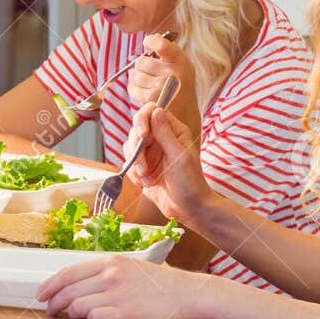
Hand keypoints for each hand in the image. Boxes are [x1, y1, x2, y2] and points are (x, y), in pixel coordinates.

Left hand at [37, 254, 208, 318]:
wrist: (186, 293)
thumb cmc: (157, 282)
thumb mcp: (128, 266)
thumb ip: (103, 272)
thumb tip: (74, 284)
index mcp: (109, 261)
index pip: (68, 272)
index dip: (50, 285)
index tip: (40, 294)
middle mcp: (111, 276)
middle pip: (69, 290)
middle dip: (54, 303)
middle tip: (50, 311)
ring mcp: (118, 294)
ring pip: (77, 306)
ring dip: (70, 314)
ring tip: (70, 317)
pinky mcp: (126, 313)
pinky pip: (94, 318)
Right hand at [122, 102, 217, 223]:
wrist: (188, 208)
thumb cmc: (190, 183)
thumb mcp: (179, 156)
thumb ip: (165, 133)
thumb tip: (155, 110)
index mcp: (174, 131)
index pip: (152, 112)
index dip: (142, 120)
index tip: (142, 135)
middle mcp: (161, 138)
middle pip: (136, 130)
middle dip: (137, 149)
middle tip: (143, 166)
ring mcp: (151, 152)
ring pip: (129, 146)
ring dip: (135, 163)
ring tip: (146, 177)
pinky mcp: (143, 166)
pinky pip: (129, 163)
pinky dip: (134, 173)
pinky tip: (146, 183)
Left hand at [126, 33, 196, 112]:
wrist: (185, 112)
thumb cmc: (180, 83)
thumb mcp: (180, 63)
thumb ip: (168, 49)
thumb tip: (154, 36)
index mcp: (180, 61)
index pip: (161, 44)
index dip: (150, 41)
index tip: (147, 43)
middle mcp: (173, 73)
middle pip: (141, 61)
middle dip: (142, 66)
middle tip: (151, 72)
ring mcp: (162, 87)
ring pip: (135, 75)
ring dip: (138, 78)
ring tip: (149, 83)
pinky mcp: (151, 99)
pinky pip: (132, 88)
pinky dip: (135, 90)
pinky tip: (146, 92)